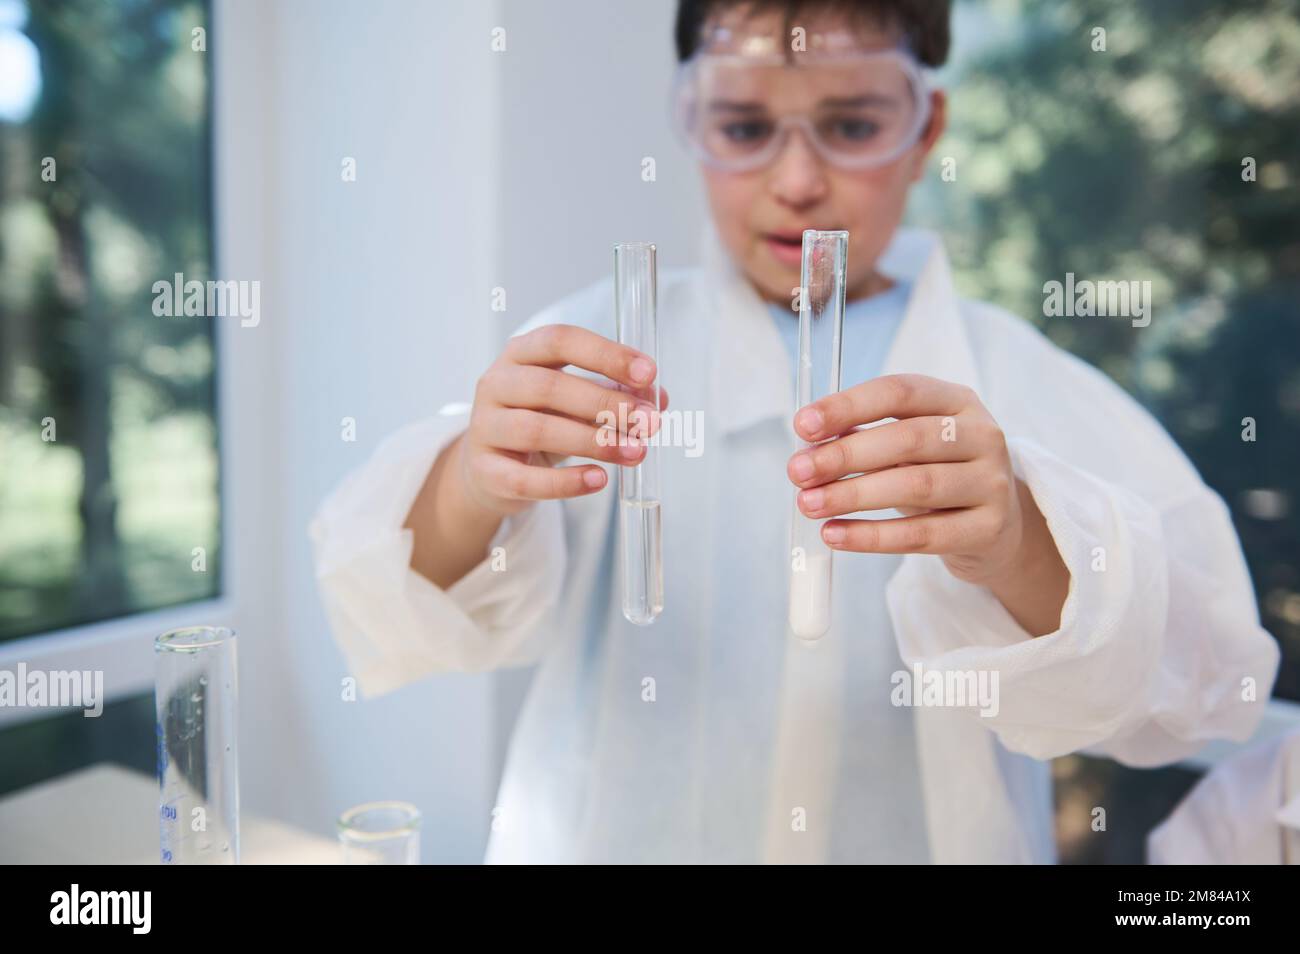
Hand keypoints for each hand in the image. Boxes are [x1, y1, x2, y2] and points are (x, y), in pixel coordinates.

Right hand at [457, 324, 665, 515]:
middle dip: (606, 404)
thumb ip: (615, 394)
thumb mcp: (575, 401)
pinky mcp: (486, 471)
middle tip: (648, 422)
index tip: (648, 373)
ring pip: (537, 430)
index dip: (606, 354)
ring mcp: (485, 427)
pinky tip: (599, 481)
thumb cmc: (540, 421)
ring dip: (593, 442)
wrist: (492, 467)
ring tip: (634, 453)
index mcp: (521, 353)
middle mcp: (496, 383)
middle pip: (550, 386)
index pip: (559, 340)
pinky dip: (566, 482)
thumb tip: (659, 399)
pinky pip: (525, 479)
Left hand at [786, 373, 1067, 633]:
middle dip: (845, 455)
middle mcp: (982, 435)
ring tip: (809, 504)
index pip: (900, 392)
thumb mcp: (908, 446)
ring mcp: (991, 483)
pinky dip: (872, 537)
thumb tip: (809, 444)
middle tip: (798, 472)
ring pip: (916, 486)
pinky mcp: (987, 529)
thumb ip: (865, 436)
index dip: (848, 406)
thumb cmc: (938, 473)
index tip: (802, 426)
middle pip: (907, 439)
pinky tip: (835, 534)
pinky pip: (922, 535)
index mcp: (957, 400)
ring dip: (853, 495)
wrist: (997, 527)